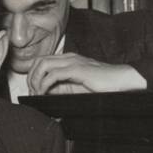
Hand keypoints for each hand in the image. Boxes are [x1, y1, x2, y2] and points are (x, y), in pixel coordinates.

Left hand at [26, 53, 146, 95]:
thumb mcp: (77, 87)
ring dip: (36, 80)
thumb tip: (47, 94)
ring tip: (37, 93)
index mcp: (68, 60)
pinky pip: (53, 74)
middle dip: (31, 77)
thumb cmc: (103, 85)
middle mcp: (68, 57)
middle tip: (32, 92)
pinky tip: (45, 93)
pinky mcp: (77, 69)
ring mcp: (72, 61)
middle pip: (39, 61)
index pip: (43, 62)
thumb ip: (62, 88)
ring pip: (43, 64)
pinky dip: (45, 84)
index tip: (33, 91)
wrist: (121, 80)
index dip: (33, 75)